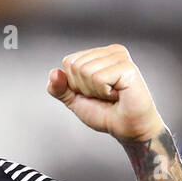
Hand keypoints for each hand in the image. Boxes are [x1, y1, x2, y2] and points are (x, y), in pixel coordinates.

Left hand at [47, 44, 165, 143]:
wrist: (128, 129)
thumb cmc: (105, 113)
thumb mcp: (74, 100)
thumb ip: (59, 87)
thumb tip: (54, 72)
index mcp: (99, 54)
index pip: (68, 62)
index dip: (75, 84)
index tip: (94, 92)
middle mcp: (111, 51)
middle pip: (75, 65)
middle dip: (84, 88)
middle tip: (104, 96)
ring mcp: (120, 57)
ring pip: (85, 71)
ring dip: (95, 91)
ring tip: (112, 95)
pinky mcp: (127, 67)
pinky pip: (98, 78)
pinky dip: (104, 93)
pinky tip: (118, 95)